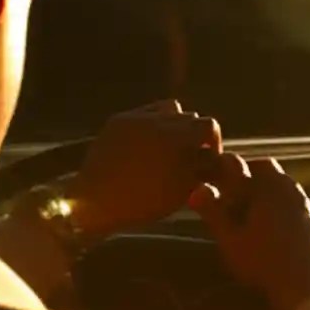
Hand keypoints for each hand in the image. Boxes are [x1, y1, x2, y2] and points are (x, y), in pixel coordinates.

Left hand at [67, 100, 220, 239]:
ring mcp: (137, 117)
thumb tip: (214, 159)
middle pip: (189, 116)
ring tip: (169, 144)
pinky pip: (144, 113)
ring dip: (175, 123)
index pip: (209, 125)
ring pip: (169, 108)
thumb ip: (203, 170)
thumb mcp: (182, 190)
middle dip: (193, 133)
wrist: (95, 201)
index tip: (207, 158)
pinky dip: (152, 123)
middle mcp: (160, 120)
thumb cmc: (144, 202)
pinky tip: (147, 143)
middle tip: (188, 154)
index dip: (213, 141)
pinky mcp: (118, 120)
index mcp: (179, 137)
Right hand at [188, 153, 309, 309]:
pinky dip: (280, 200)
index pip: (239, 165)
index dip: (223, 167)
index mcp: (265, 187)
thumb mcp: (232, 240)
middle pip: (266, 168)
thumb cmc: (264, 262)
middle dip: (248, 172)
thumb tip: (196, 190)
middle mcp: (287, 189)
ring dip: (267, 186)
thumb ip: (214, 213)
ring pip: (283, 182)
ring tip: (250, 204)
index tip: (211, 173)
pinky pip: (294, 199)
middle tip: (232, 186)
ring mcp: (304, 204)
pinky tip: (273, 222)